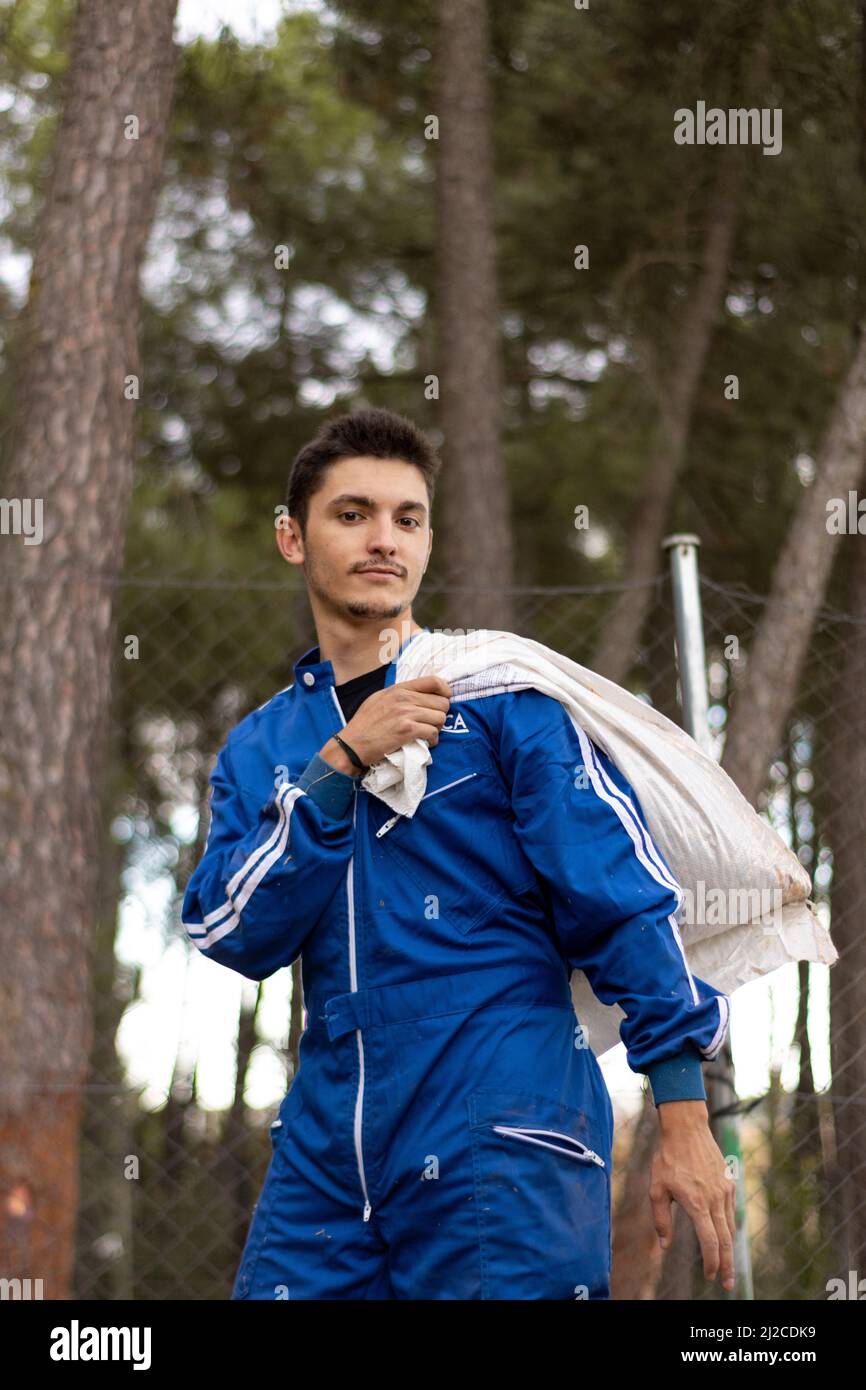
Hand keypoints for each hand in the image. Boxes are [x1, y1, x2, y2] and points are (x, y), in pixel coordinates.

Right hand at [320, 676, 451, 772]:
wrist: (352, 745)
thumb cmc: (364, 724)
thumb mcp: (379, 699)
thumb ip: (399, 694)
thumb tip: (419, 695)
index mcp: (399, 688)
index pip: (434, 681)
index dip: (445, 692)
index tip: (443, 701)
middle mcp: (404, 698)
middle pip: (442, 702)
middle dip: (440, 714)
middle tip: (431, 723)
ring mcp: (406, 713)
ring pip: (440, 718)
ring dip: (437, 728)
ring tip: (427, 733)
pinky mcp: (407, 730)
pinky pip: (433, 733)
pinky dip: (432, 740)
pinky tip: (424, 742)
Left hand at [649, 1100, 735, 1291]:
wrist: (686, 1128)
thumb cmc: (667, 1158)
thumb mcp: (656, 1189)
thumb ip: (661, 1219)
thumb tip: (665, 1245)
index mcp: (697, 1204)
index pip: (711, 1242)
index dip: (712, 1263)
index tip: (710, 1277)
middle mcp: (715, 1199)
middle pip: (726, 1240)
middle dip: (728, 1266)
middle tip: (727, 1285)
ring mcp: (724, 1191)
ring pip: (730, 1227)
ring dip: (730, 1249)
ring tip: (727, 1265)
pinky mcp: (728, 1183)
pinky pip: (731, 1211)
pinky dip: (729, 1227)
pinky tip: (725, 1235)